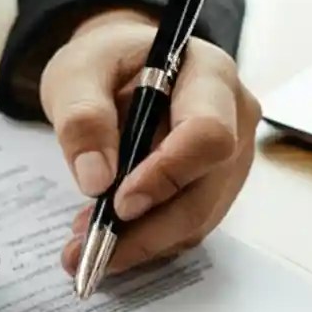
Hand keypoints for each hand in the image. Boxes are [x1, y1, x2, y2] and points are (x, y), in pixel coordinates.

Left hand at [41, 8, 260, 277]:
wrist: (117, 69)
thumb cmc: (104, 63)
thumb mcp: (77, 76)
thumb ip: (83, 118)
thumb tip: (96, 179)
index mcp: (210, 76)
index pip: (208, 134)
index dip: (167, 175)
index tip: (119, 204)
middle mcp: (234, 118)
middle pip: (204, 189)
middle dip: (147, 228)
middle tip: (88, 248)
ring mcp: (230, 158)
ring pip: (197, 218)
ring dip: (142, 242)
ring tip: (85, 248)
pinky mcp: (213, 186)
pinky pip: (186, 226)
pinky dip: (147, 240)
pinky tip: (107, 240)